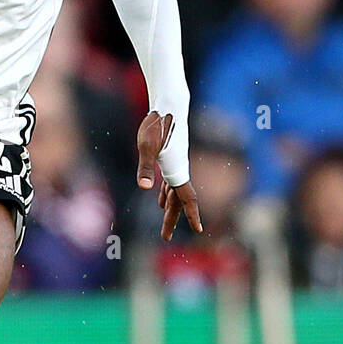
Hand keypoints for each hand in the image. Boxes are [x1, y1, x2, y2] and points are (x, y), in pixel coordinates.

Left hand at [136, 109, 202, 240]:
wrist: (168, 106)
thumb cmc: (157, 125)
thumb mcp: (146, 146)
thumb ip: (145, 167)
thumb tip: (143, 187)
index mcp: (177, 170)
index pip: (187, 198)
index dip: (192, 215)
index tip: (199, 230)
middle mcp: (179, 170)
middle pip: (179, 200)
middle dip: (172, 219)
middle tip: (165, 237)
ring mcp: (175, 165)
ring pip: (174, 192)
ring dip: (169, 209)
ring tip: (165, 223)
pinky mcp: (170, 159)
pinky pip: (170, 183)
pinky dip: (166, 194)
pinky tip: (160, 200)